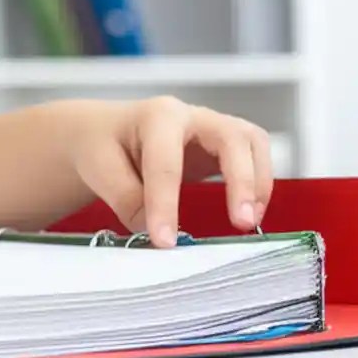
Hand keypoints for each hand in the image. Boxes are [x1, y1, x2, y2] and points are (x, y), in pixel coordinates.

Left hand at [67, 96, 272, 246]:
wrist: (104, 132)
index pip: (166, 163)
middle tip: (241, 223)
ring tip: (249, 221)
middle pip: (231, 138)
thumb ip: (126, 199)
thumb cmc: (101, 145)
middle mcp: (191, 116)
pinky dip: (259, 183)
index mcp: (157, 116)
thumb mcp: (99, 169)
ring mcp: (212, 127)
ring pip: (252, 142)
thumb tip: (157, 230)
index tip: (165, 241)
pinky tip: (249, 213)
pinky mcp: (223, 145)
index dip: (166, 204)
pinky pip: (253, 155)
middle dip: (240, 180)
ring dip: (258, 181)